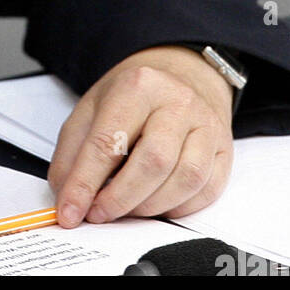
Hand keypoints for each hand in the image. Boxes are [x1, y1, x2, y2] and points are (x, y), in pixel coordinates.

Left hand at [47, 45, 234, 227]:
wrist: (181, 76)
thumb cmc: (134, 95)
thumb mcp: (92, 108)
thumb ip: (73, 153)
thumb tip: (66, 196)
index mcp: (138, 85)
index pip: (107, 142)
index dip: (85, 184)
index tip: (70, 212)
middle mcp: (177, 102)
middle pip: (152, 162)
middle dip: (120, 199)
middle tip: (98, 213)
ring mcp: (206, 126)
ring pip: (184, 179)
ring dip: (149, 206)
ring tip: (126, 208)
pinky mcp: (224, 149)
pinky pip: (205, 190)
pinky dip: (177, 208)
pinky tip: (156, 203)